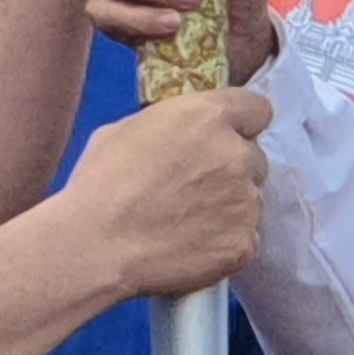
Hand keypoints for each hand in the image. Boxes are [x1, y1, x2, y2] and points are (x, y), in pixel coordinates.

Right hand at [57, 87, 270, 295]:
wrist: (96, 245)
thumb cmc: (101, 184)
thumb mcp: (127, 129)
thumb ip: (172, 124)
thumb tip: (181, 133)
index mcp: (208, 117)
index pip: (257, 109)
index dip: (242, 124)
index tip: (227, 136)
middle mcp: (236, 155)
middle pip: (254, 157)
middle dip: (232, 169)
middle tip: (196, 186)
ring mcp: (245, 202)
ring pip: (251, 199)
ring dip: (229, 206)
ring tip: (188, 221)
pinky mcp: (243, 243)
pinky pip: (245, 237)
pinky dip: (225, 242)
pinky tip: (192, 245)